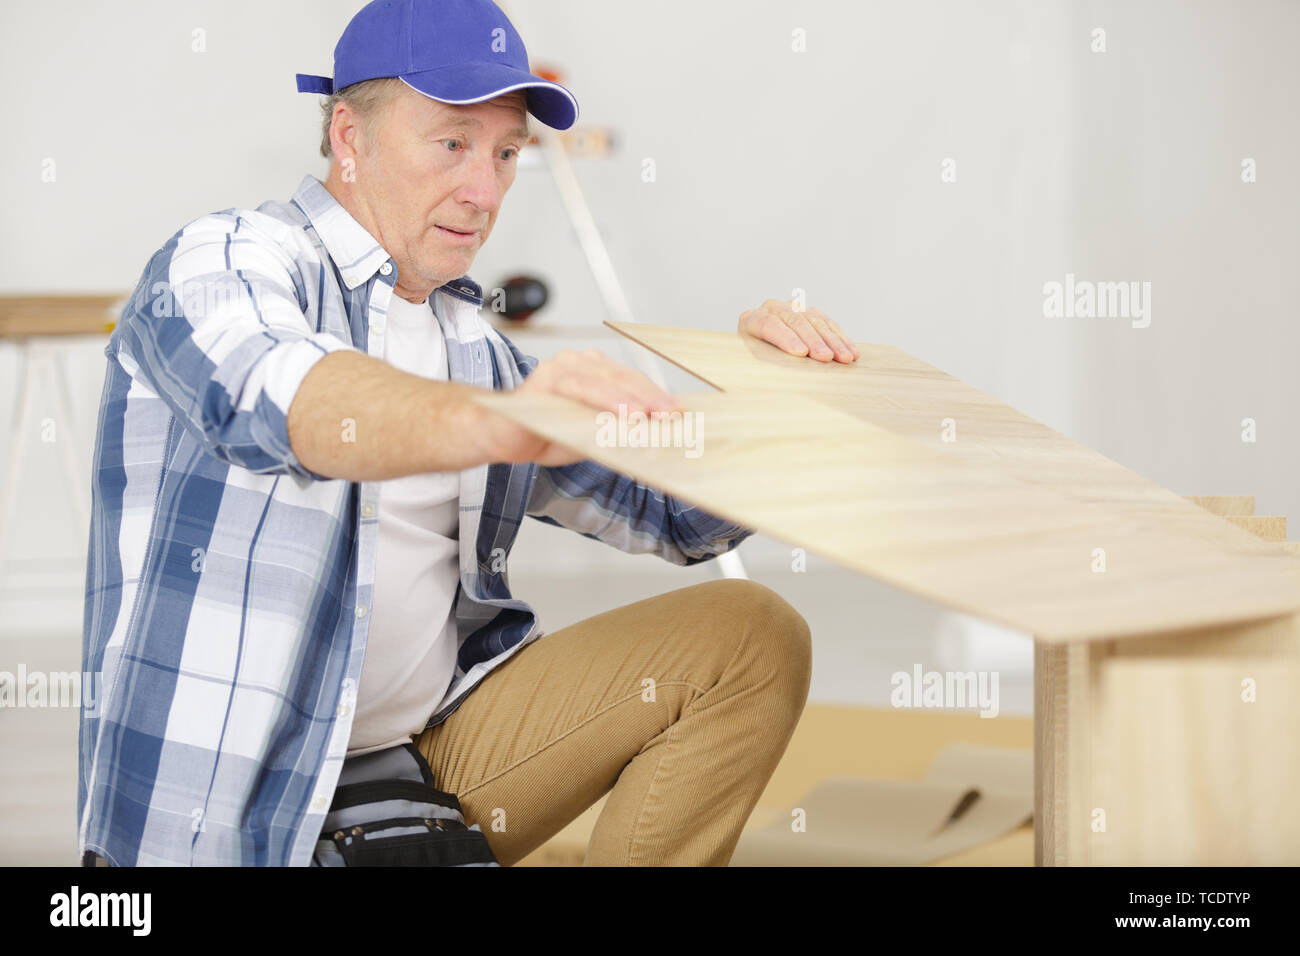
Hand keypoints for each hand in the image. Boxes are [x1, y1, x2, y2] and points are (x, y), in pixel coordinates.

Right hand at [483, 348, 681, 465]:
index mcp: (593, 370)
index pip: (632, 381)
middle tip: (672, 417)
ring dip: (628, 400)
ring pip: (603, 381)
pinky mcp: (543, 381)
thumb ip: (618, 428)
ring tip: (649, 417)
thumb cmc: (545, 432)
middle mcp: (578, 363)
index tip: (680, 414)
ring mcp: (559, 368)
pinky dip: (601, 403)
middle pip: (623, 378)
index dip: (657, 397)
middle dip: (650, 399)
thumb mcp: (591, 432)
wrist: (500, 436)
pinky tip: (620, 416)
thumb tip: (654, 434)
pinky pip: (577, 390)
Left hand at [738, 298, 859, 362]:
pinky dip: (841, 338)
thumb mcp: (748, 363)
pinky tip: (851, 352)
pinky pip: (828, 323)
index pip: (769, 324)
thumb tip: (771, 382)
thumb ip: (757, 366)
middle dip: (814, 341)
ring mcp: (792, 308)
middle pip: (795, 322)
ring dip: (833, 341)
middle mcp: (772, 308)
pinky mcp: (810, 312)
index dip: (786, 338)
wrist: (755, 347)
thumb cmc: (751, 361)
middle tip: (826, 358)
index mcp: (751, 320)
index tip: (802, 353)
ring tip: (844, 358)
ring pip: (816, 321)